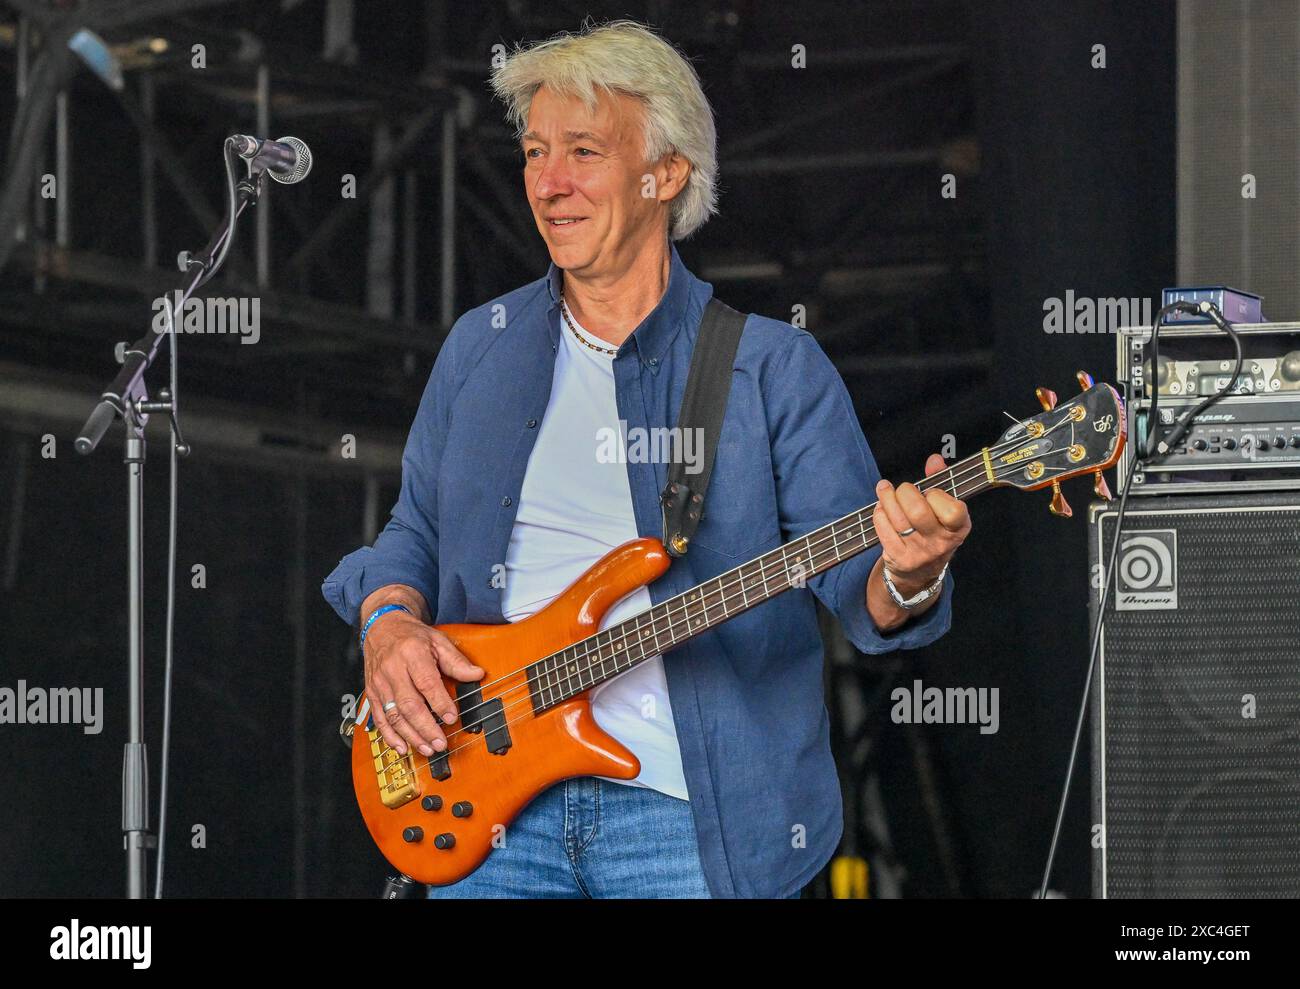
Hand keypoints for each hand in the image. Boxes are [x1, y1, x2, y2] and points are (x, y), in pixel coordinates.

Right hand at [364, 610, 483, 757]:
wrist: (382, 628)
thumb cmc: (411, 636)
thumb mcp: (438, 641)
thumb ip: (456, 661)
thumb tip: (476, 675)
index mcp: (411, 654)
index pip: (427, 683)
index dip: (440, 703)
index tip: (452, 718)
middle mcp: (392, 669)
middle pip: (409, 704)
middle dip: (426, 728)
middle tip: (440, 742)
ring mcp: (380, 683)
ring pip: (394, 716)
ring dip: (411, 736)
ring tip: (427, 749)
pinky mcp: (372, 694)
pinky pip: (380, 719)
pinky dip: (390, 737)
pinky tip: (403, 748)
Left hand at [872, 453, 970, 596]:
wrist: (920, 573)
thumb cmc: (933, 532)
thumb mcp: (944, 510)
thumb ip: (940, 481)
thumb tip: (935, 459)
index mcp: (958, 528)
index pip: (952, 510)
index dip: (936, 496)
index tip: (929, 493)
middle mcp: (941, 543)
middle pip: (918, 511)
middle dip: (905, 492)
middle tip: (902, 490)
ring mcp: (919, 553)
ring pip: (899, 519)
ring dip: (887, 498)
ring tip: (884, 490)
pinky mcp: (899, 558)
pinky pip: (884, 530)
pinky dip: (879, 514)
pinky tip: (880, 508)